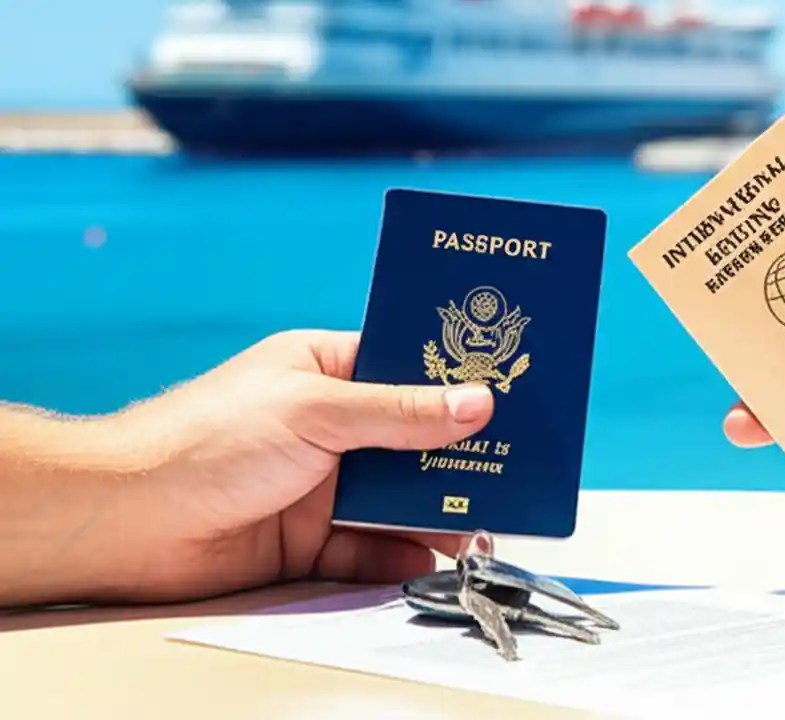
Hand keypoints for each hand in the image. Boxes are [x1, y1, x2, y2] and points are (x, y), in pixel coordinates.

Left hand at [80, 330, 492, 602]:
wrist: (130, 521)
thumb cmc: (206, 439)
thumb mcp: (317, 410)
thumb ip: (400, 413)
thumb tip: (476, 403)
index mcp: (324, 371)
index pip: (404, 369)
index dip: (454, 382)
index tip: (508, 391)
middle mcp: (328, 427)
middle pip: (412, 441)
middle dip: (457, 457)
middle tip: (510, 467)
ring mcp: (322, 485)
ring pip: (398, 498)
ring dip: (439, 510)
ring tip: (484, 521)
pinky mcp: (311, 540)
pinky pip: (372, 547)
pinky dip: (402, 554)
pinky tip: (432, 557)